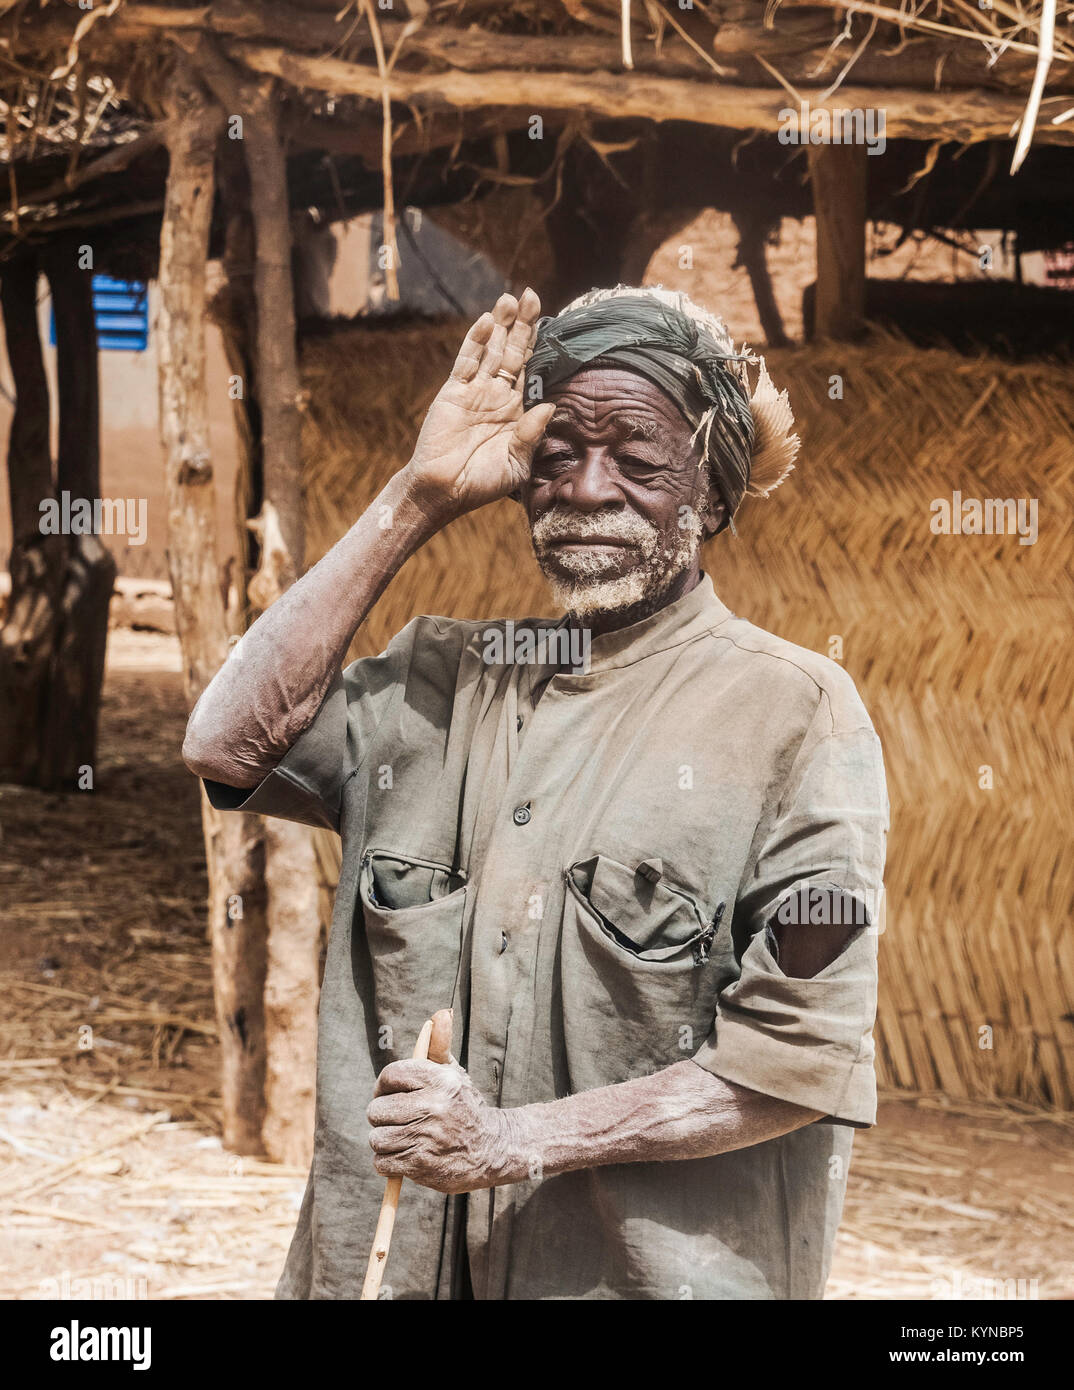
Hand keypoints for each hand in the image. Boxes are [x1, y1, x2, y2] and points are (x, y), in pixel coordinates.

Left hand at [367, 1057, 520, 1193]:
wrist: (492, 1150)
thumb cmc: (463, 1107)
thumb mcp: (453, 1074)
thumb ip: (439, 1046)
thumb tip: (441, 1014)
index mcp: (440, 1080)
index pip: (391, 1075)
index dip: (384, 1086)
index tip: (389, 1093)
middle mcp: (434, 1106)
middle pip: (377, 1110)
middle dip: (382, 1116)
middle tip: (398, 1118)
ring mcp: (427, 1137)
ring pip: (377, 1137)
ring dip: (385, 1141)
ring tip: (403, 1138)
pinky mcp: (421, 1165)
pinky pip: (382, 1162)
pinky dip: (388, 1162)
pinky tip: (405, 1155)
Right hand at [400, 288, 555, 522]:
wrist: (443, 491)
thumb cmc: (482, 483)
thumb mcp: (517, 463)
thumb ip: (531, 434)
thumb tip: (549, 404)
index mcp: (518, 412)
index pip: (532, 372)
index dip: (540, 347)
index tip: (552, 322)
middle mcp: (499, 396)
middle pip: (513, 353)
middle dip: (522, 325)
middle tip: (531, 295)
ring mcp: (476, 391)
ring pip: (491, 350)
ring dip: (500, 324)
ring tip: (510, 298)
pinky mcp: (454, 391)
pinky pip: (467, 361)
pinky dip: (476, 341)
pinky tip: (486, 321)